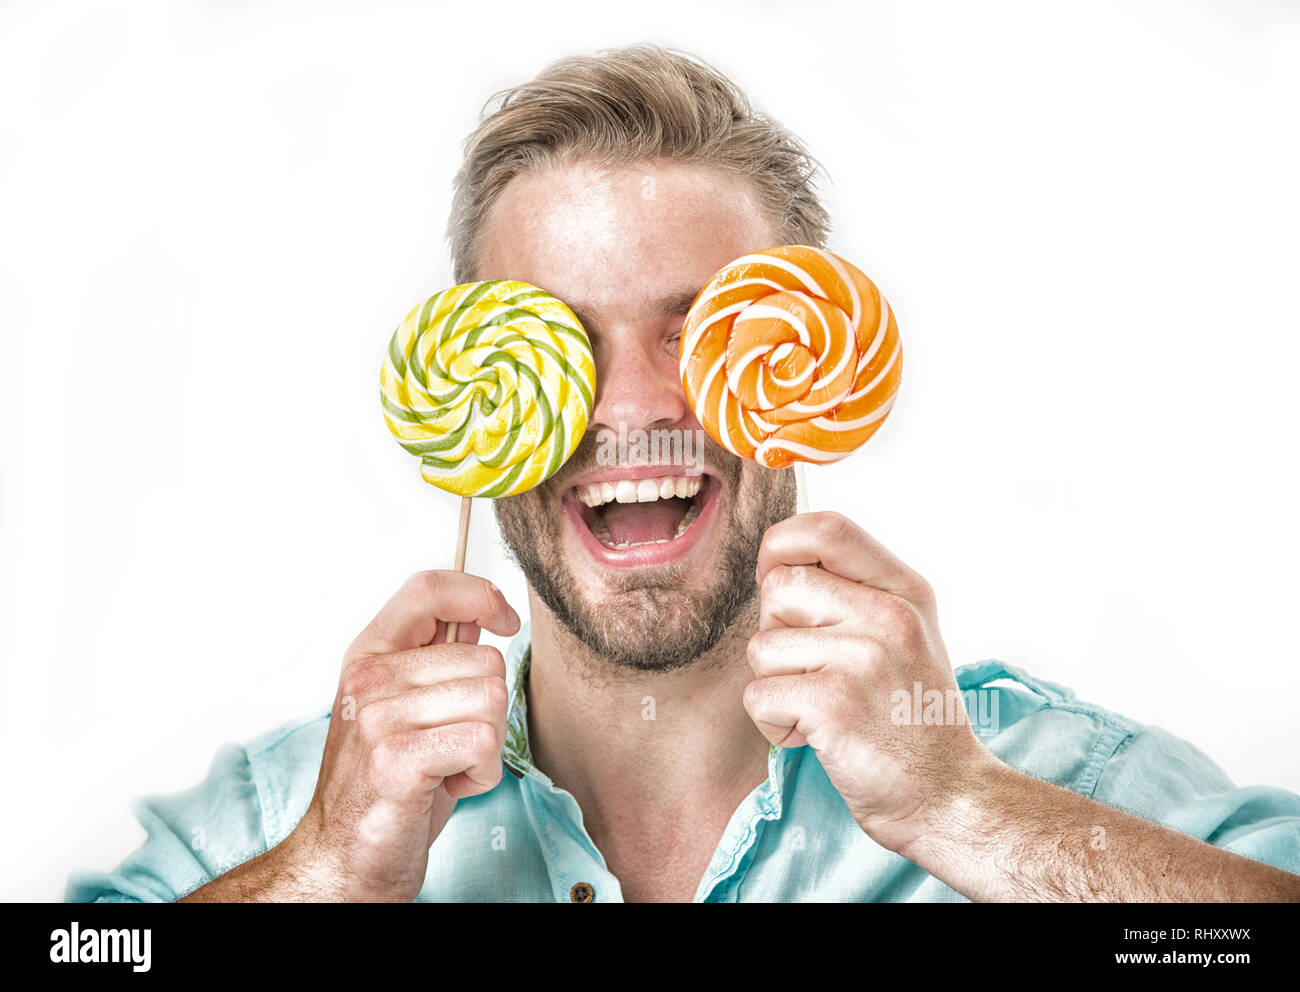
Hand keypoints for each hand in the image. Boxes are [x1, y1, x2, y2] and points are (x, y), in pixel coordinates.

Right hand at [284, 570, 520, 901]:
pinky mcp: (397, 759)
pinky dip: (483, 773)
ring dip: (486, 745)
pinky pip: (484, 741)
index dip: (480, 594)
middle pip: (485, 658)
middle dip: (488, 707)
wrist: (344, 859)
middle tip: (452, 743)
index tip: (505, 620)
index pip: (429, 589)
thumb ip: (437, 656)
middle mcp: (370, 679)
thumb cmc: (384, 787)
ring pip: (491, 699)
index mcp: (370, 655)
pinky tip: (448, 785)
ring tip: (447, 765)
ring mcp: (379, 718)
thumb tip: (478, 611)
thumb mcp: (407, 707)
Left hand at [742, 511, 989, 853]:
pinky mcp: (833, 703)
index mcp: (904, 589)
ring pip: (762, 645)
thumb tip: (777, 563)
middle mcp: (888, 613)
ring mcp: (862, 657)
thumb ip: (855, 591)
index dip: (782, 545)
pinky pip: (758, 695)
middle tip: (813, 671)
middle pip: (779, 586)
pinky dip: (773, 724)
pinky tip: (812, 735)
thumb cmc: (913, 716)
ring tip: (820, 708)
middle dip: (777, 632)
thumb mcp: (907, 633)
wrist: (949, 796)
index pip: (826, 527)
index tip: (777, 579)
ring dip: (776, 684)